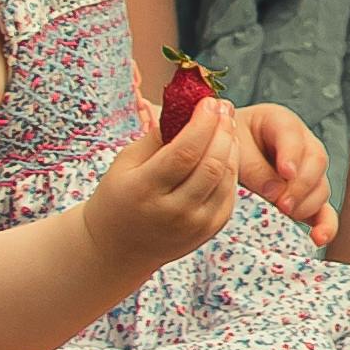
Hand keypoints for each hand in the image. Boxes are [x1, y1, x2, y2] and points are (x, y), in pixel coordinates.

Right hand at [84, 96, 248, 281]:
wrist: (117, 248)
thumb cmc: (119, 195)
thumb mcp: (125, 163)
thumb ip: (156, 138)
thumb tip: (187, 108)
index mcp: (144, 190)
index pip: (184, 152)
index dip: (202, 124)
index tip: (210, 101)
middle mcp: (171, 211)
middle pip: (210, 165)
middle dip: (222, 130)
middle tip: (225, 107)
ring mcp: (193, 225)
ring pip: (224, 178)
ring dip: (231, 146)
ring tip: (227, 124)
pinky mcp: (208, 231)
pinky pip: (228, 193)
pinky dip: (231, 168)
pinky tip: (226, 149)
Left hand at [230, 101, 339, 244]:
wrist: (214, 156)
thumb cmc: (223, 146)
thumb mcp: (232, 148)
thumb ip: (252, 167)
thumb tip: (276, 193)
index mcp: (280, 123)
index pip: (293, 135)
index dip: (292, 154)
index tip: (286, 173)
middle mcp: (301, 146)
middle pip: (316, 161)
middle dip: (302, 184)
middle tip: (283, 202)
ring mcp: (307, 173)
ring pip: (321, 185)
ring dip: (308, 203)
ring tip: (286, 214)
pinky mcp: (306, 198)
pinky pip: (324, 211)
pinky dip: (324, 225)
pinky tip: (318, 238)